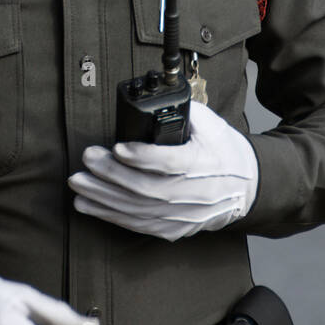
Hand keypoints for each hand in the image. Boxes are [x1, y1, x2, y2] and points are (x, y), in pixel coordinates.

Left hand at [68, 100, 258, 240]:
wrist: (245, 187)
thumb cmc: (223, 150)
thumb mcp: (211, 124)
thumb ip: (184, 110)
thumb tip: (153, 95)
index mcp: (204, 163)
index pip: (171, 163)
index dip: (143, 157)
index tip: (118, 147)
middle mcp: (194, 194)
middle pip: (147, 188)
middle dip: (111, 174)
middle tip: (88, 158)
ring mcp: (183, 216)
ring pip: (137, 210)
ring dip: (103, 197)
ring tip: (78, 182)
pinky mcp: (173, 229)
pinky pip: (138, 225)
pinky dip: (111, 216)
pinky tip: (88, 205)